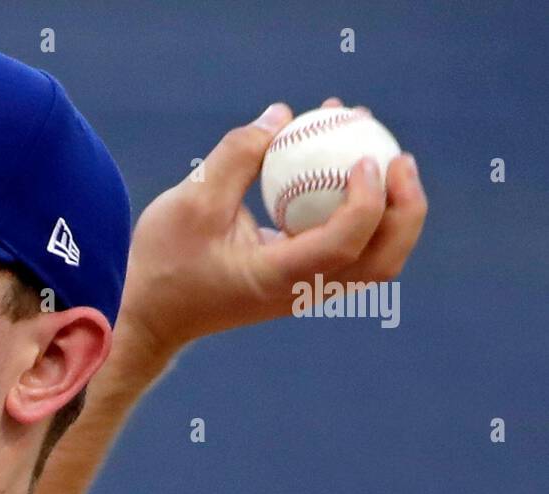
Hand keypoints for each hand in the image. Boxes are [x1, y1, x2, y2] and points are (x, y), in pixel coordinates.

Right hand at [116, 98, 427, 355]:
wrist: (151, 315)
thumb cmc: (165, 262)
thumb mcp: (192, 201)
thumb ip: (239, 155)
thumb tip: (281, 115)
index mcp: (279, 279)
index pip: (346, 245)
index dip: (368, 201)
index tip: (362, 159)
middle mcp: (302, 292)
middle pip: (383, 260)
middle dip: (405, 209)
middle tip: (397, 157)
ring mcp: (305, 291)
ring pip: (374, 259)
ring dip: (389, 210)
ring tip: (381, 157)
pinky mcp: (299, 281)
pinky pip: (349, 249)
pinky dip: (360, 213)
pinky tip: (344, 170)